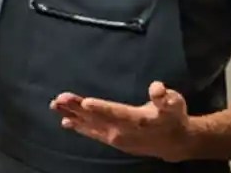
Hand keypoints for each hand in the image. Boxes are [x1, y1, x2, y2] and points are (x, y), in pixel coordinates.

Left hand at [51, 81, 193, 161]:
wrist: (175, 142)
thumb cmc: (173, 116)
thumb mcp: (175, 102)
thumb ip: (164, 96)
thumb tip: (157, 87)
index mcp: (137, 119)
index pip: (117, 112)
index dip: (101, 108)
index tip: (85, 102)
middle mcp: (124, 131)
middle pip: (97, 119)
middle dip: (77, 108)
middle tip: (59, 99)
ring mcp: (117, 138)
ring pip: (91, 126)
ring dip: (73, 116)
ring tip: (55, 106)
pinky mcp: (113, 141)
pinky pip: (93, 133)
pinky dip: (79, 127)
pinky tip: (66, 122)